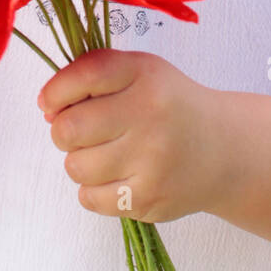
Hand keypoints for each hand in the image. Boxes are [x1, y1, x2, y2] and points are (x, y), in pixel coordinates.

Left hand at [37, 48, 221, 222]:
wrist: (223, 149)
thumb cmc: (169, 106)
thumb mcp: (141, 72)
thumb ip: (93, 76)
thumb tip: (46, 107)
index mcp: (144, 74)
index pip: (83, 76)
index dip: (55, 91)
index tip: (49, 102)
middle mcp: (150, 113)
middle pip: (69, 128)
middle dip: (63, 131)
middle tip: (81, 132)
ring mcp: (151, 159)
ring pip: (76, 166)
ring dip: (80, 161)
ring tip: (105, 154)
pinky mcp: (149, 198)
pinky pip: (89, 198)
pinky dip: (93, 189)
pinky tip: (116, 176)